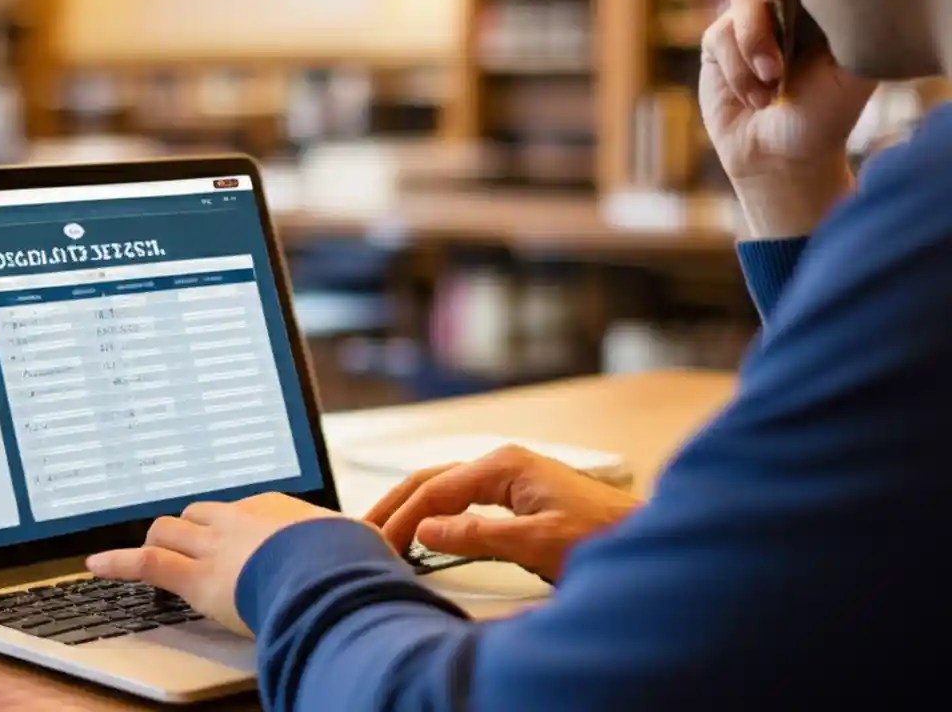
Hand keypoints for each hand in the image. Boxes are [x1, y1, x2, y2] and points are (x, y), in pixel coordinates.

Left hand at [86, 492, 341, 635]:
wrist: (330, 573)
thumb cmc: (350, 562)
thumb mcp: (359, 545)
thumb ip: (354, 548)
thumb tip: (373, 553)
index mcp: (275, 509)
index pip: (241, 511)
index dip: (229, 527)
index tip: (231, 538)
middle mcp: (238, 519)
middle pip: (196, 514)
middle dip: (187, 530)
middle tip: (183, 545)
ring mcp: (214, 546)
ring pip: (167, 531)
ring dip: (157, 543)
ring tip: (145, 554)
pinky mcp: (196, 577)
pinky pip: (145, 563)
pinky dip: (116, 563)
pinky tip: (95, 564)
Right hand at [364, 445, 639, 581]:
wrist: (647, 539)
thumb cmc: (604, 536)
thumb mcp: (537, 541)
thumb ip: (478, 534)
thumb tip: (427, 529)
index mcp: (505, 465)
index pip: (435, 488)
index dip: (403, 518)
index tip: (381, 546)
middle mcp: (504, 464)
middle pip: (432, 479)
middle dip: (395, 505)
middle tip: (363, 533)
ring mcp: (511, 478)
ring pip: (445, 486)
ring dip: (411, 507)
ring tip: (382, 530)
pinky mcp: (518, 496)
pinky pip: (462, 498)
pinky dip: (435, 512)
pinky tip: (425, 529)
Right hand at [700, 0, 875, 238]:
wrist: (781, 159)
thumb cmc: (824, 118)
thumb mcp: (854, 71)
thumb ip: (854, 27)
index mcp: (821, 8)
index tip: (795, 22)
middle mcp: (785, 9)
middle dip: (770, 25)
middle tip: (778, 69)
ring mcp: (748, 25)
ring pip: (743, 5)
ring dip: (755, 52)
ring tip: (770, 93)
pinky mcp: (718, 45)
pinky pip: (720, 37)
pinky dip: (738, 72)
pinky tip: (755, 99)